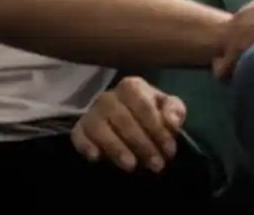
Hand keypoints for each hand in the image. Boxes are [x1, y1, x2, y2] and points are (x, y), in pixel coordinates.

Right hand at [71, 76, 186, 173]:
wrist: (127, 117)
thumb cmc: (150, 111)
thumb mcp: (167, 107)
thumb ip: (174, 111)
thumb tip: (172, 122)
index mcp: (132, 87)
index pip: (144, 106)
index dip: (157, 129)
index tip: (169, 151)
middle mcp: (109, 97)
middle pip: (123, 119)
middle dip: (142, 144)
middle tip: (156, 165)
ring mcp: (92, 112)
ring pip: (100, 128)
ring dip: (117, 148)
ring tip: (132, 166)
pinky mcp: (80, 129)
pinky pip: (78, 135)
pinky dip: (86, 145)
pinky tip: (96, 158)